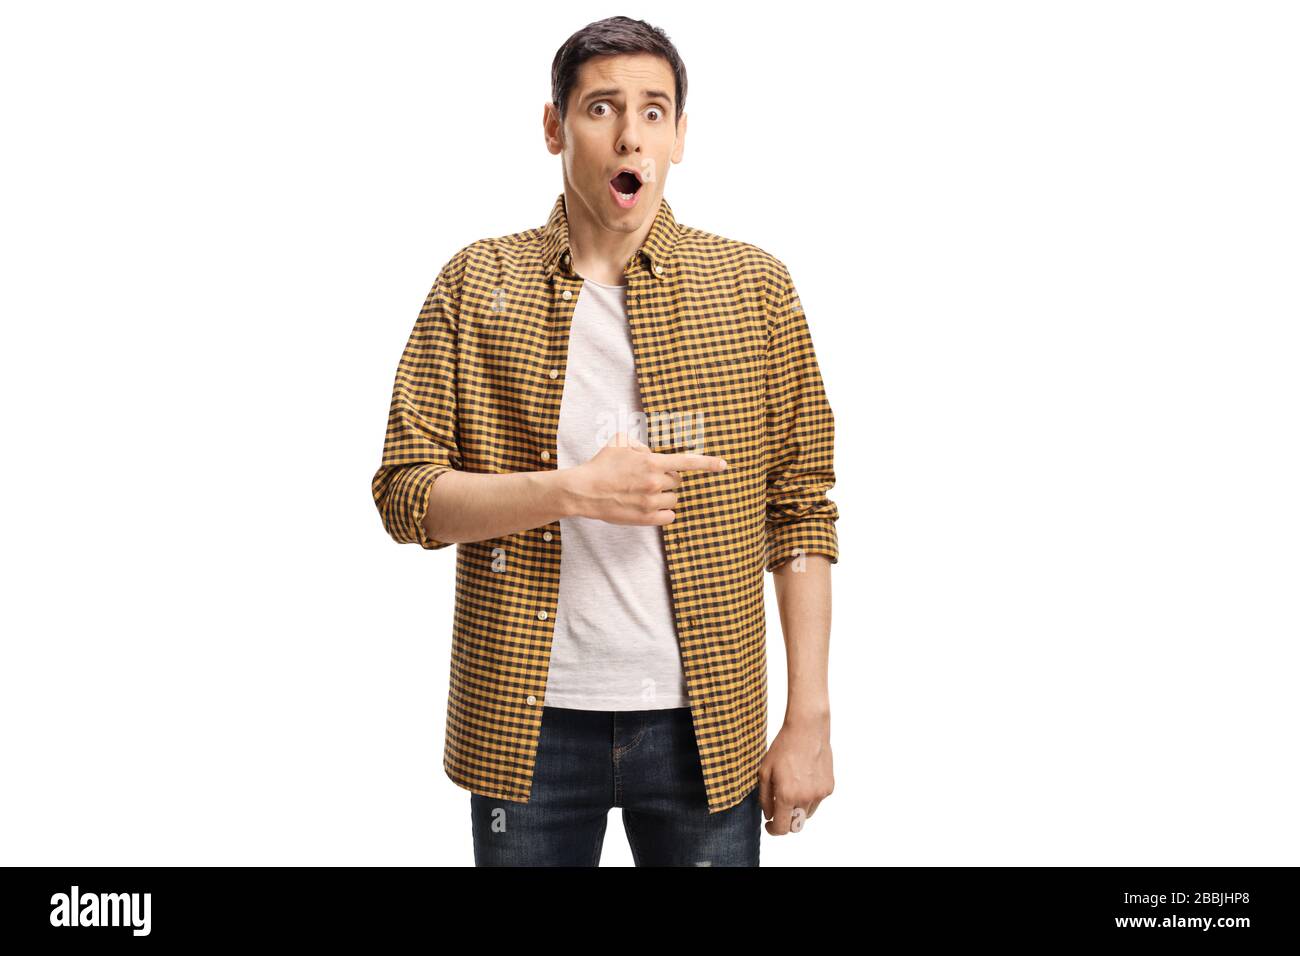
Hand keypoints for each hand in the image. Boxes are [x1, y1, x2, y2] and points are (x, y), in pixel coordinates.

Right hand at [567, 431, 726, 525]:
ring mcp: (652, 502)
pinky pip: (669, 516)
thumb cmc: (601, 465)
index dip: (708, 464)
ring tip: (643, 493)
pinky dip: (662, 512)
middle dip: (667, 480)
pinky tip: (647, 507)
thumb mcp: (620, 442)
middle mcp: (656, 482)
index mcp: (652, 461)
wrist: (584, 491)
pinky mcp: (647, 518)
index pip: (687, 462)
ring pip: (674, 499)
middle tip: (647, 479)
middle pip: (677, 482)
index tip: (724, 465)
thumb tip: (652, 454)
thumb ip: (641, 444)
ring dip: (664, 496)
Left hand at [758, 716, 833, 834]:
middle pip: (796, 824)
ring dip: (798, 809)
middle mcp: (805, 798)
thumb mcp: (764, 772)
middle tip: (778, 808)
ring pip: (807, 814)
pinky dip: (809, 797)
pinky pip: (817, 801)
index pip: (782, 828)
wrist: (807, 730)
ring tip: (792, 788)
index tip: (769, 825)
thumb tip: (769, 816)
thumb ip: (764, 798)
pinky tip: (804, 779)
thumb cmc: (783, 748)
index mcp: (786, 795)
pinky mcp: (828, 787)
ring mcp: (819, 794)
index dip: (773, 830)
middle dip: (786, 821)